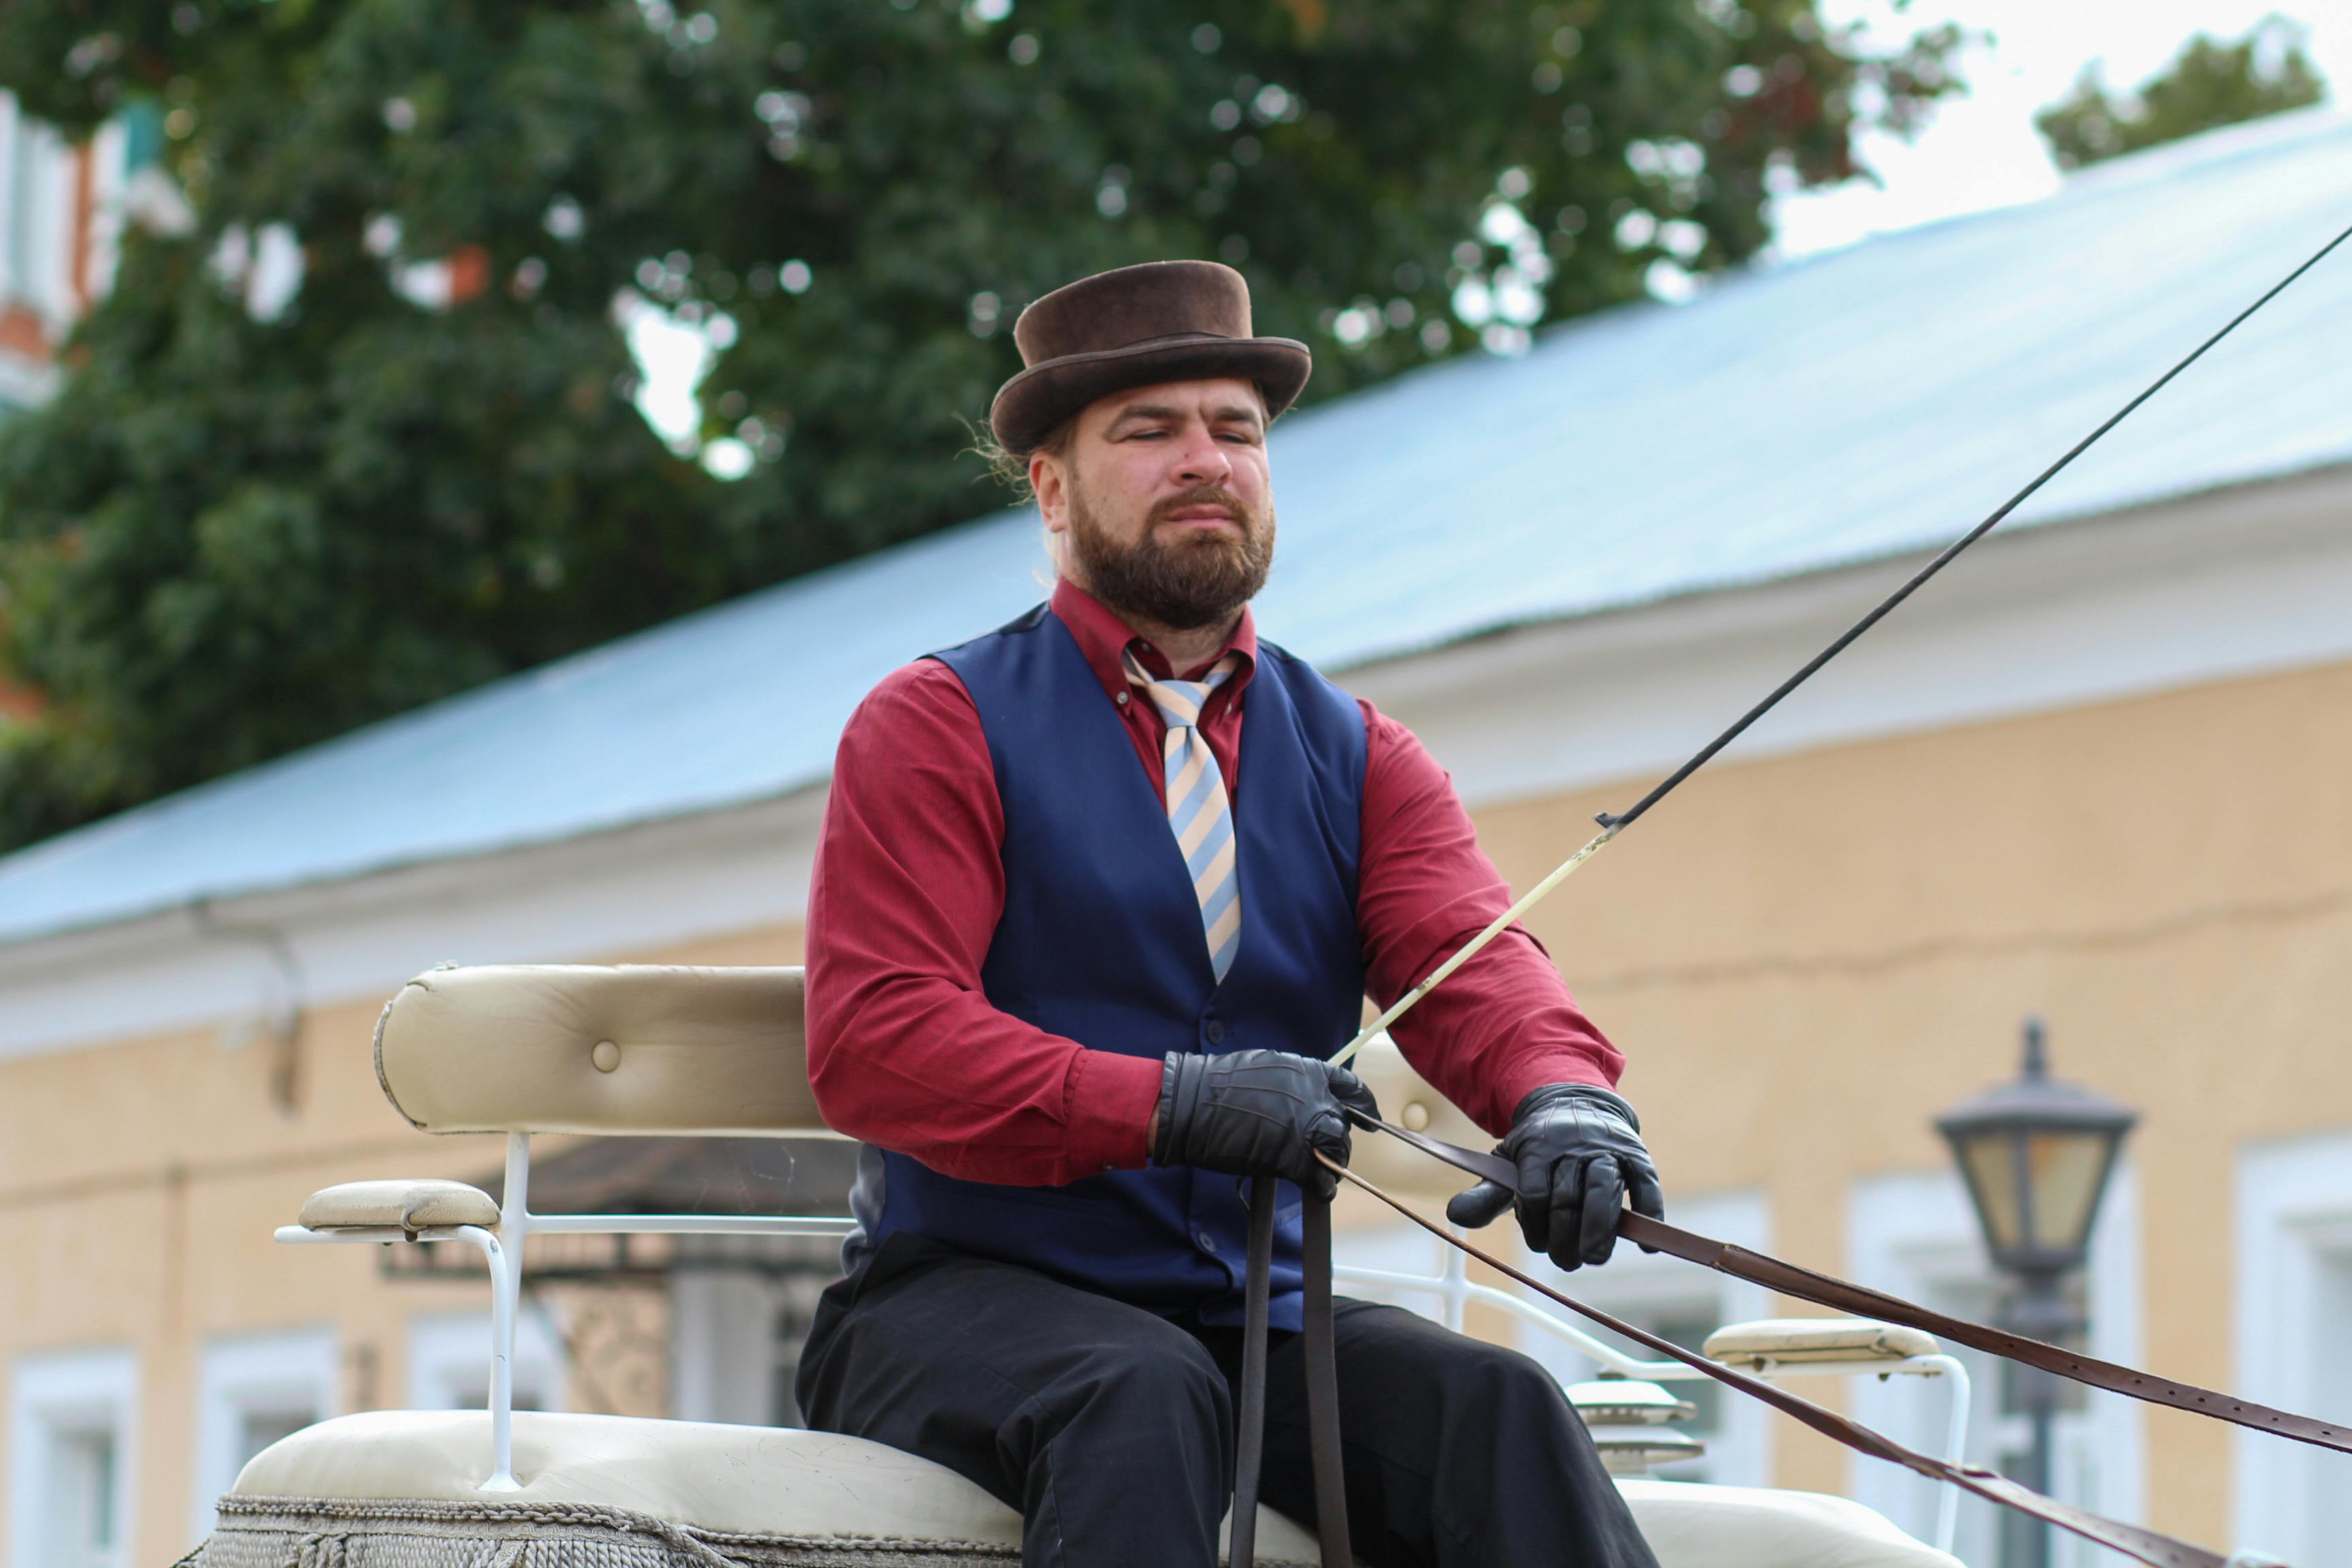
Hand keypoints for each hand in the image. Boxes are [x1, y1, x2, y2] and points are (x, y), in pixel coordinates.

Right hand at [1153, 1049, 1379, 1199]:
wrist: (1192, 1104)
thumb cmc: (1217, 1085)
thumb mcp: (1265, 1069)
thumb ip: (1293, 1084)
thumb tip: (1302, 1100)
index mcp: (1308, 1072)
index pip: (1351, 1089)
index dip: (1363, 1107)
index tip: (1369, 1121)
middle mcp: (1315, 1098)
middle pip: (1343, 1127)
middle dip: (1336, 1143)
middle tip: (1325, 1155)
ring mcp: (1307, 1128)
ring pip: (1336, 1153)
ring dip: (1330, 1166)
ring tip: (1321, 1175)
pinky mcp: (1294, 1158)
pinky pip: (1321, 1179)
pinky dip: (1322, 1188)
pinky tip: (1317, 1190)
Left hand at [1444, 1084, 1663, 1269]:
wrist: (1575, 1103)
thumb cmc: (1538, 1149)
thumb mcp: (1507, 1165)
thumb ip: (1486, 1194)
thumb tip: (1455, 1217)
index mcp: (1537, 1149)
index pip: (1536, 1192)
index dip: (1536, 1221)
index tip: (1538, 1240)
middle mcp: (1573, 1147)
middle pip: (1570, 1195)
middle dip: (1566, 1234)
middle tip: (1566, 1261)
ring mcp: (1607, 1151)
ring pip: (1605, 1189)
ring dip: (1601, 1228)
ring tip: (1595, 1257)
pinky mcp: (1636, 1157)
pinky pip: (1646, 1185)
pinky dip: (1649, 1214)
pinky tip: (1646, 1246)